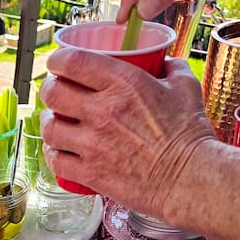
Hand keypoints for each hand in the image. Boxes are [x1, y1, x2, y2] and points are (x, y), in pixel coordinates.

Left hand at [40, 50, 215, 217]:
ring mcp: (92, 144)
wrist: (190, 179)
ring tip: (56, 122)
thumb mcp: (186, 87)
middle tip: (56, 92)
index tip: (58, 64)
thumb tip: (162, 62)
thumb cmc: (190, 135)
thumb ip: (170, 68)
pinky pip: (55, 160)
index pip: (72, 61)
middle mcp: (102, 111)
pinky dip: (53, 154)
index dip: (57, 60)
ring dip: (49, 122)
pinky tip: (59, 151)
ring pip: (49, 127)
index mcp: (124, 84)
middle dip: (50, 89)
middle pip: (53, 93)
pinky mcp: (90, 173)